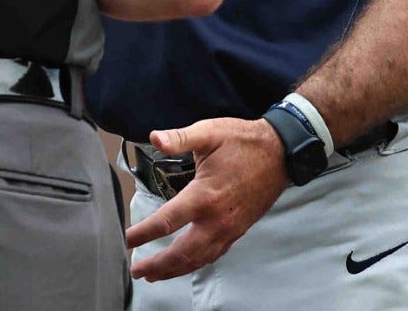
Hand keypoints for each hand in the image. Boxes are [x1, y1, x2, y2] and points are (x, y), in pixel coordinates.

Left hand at [125, 117, 287, 280]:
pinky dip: (196, 264)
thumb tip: (155, 137)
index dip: (143, 233)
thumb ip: (180, 137)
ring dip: (174, 270)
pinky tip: (186, 264)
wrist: (280, 153)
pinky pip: (214, 255)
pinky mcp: (237, 231)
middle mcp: (217, 218)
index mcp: (205, 195)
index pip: (167, 221)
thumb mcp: (210, 132)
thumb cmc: (244, 142)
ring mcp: (229, 228)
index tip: (126, 239)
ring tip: (154, 275)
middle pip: (182, 252)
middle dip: (157, 264)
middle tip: (137, 269)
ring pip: (198, 259)